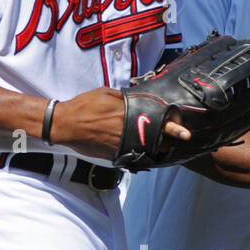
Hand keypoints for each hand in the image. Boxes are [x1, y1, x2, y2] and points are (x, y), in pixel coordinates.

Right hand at [49, 89, 190, 159]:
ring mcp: (120, 145)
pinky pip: (132, 155)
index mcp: (126, 114)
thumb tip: (139, 99)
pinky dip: (140, 154)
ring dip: (156, 148)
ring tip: (165, 145)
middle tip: (179, 137)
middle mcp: (125, 131)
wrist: (65, 124)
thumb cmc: (84, 106)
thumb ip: (125, 98)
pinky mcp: (113, 155)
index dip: (171, 126)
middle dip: (168, 139)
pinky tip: (145, 151)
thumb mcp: (106, 94)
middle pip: (154, 139)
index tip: (184, 130)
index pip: (154, 120)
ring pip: (146, 149)